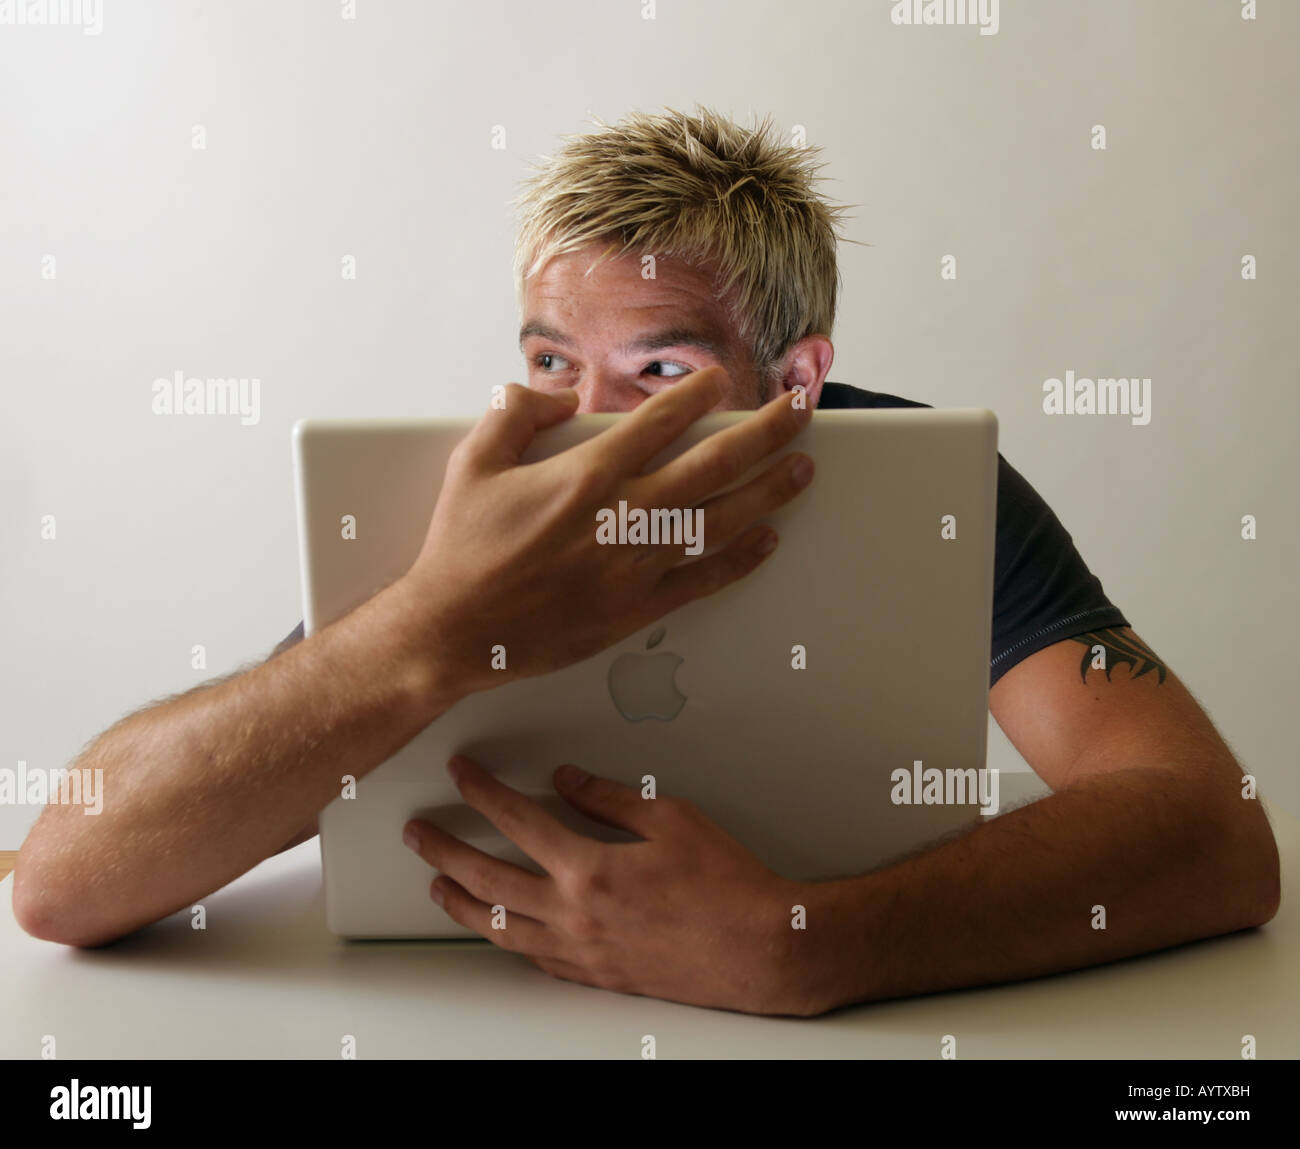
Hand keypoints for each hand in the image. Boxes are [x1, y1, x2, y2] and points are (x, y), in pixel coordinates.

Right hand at [395, 367, 812, 699]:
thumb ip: (515, 412)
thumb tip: (559, 396)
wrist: (452, 629)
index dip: (698, 394)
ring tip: (801, 470)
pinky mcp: (635, 609)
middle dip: (765, 433)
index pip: (660, 420)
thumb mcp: (473, 461)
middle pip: (712, 464)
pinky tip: (766, 542)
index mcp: (585, 474)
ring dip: (768, 492)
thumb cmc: (461, 548)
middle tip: (797, 411)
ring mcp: (634, 565)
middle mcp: (621, 515)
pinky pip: (703, 581)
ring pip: (721, 520)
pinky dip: (740, 561)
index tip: (721, 380)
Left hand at [402, 755, 817, 1015]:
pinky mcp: (596, 975)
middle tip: (421, 834)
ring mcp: (581, 951)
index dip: (482, 792)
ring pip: (500, 929)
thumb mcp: (672, 818)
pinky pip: (536, 959)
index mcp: (589, 868)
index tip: (462, 773)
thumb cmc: (726, 886)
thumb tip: (569, 779)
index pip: (516, 820)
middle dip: (446, 851)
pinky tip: (501, 933)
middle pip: (488, 880)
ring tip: (438, 886)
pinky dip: (509, 942)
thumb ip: (611, 798)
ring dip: (461, 904)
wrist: (761, 948)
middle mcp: (574, 914)